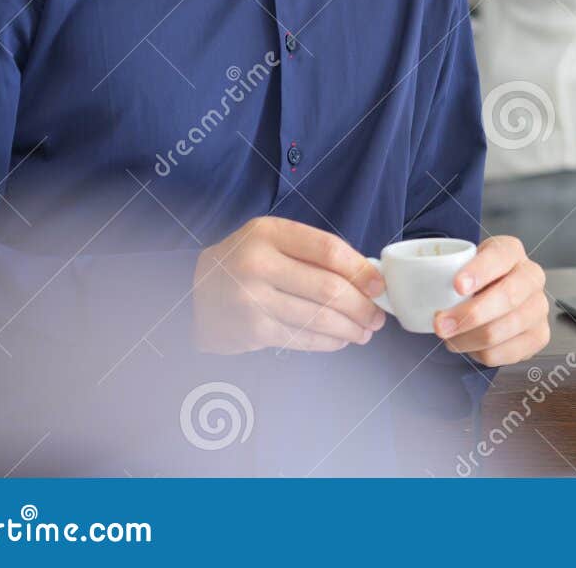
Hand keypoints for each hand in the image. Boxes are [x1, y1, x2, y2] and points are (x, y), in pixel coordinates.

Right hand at [192, 216, 386, 353]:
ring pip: (317, 319)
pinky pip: (300, 339)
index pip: (328, 250)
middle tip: (377, 317)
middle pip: (327, 289)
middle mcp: (257, 264)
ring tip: (365, 332)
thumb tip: (367, 277)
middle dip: (361, 307)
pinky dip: (327, 342)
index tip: (379, 285)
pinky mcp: (251, 330)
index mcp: (269, 233)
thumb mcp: (276, 241)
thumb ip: (315, 253)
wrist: (196, 291)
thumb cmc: (249, 261)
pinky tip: (340, 340)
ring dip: (349, 329)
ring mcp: (252, 299)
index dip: (360, 270)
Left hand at [434, 236, 549, 365]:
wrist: (493, 297)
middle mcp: (532, 276)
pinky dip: (481, 353)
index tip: (457, 286)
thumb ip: (436, 270)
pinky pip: (505, 353)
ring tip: (450, 338)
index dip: (479, 272)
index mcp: (511, 251)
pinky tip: (471, 344)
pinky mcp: (539, 335)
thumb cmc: (473, 281)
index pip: (499, 257)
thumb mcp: (459, 264)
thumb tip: (396, 284)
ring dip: (467, 339)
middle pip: (507, 297)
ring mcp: (539, 307)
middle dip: (468, 315)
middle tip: (439, 325)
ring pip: (502, 330)